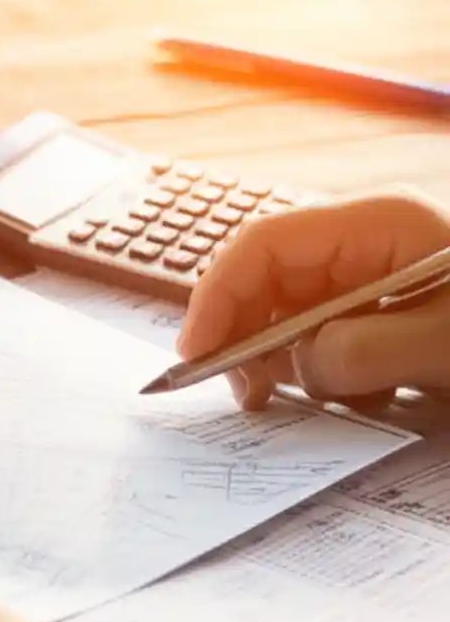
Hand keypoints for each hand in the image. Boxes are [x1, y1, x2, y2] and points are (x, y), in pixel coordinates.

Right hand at [178, 188, 449, 410]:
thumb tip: (298, 365)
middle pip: (266, 279)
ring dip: (286, 362)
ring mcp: (369, 275)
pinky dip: (322, 372)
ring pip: (287, 314)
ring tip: (317, 398)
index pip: (264, 244)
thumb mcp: (446, 344)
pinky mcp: (378, 309)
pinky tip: (358, 395)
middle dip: (244, 337)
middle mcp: (364, 242)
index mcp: (378, 223)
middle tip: (247, 393)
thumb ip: (366, 353)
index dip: (218, 295)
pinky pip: (320, 336)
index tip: (196, 352)